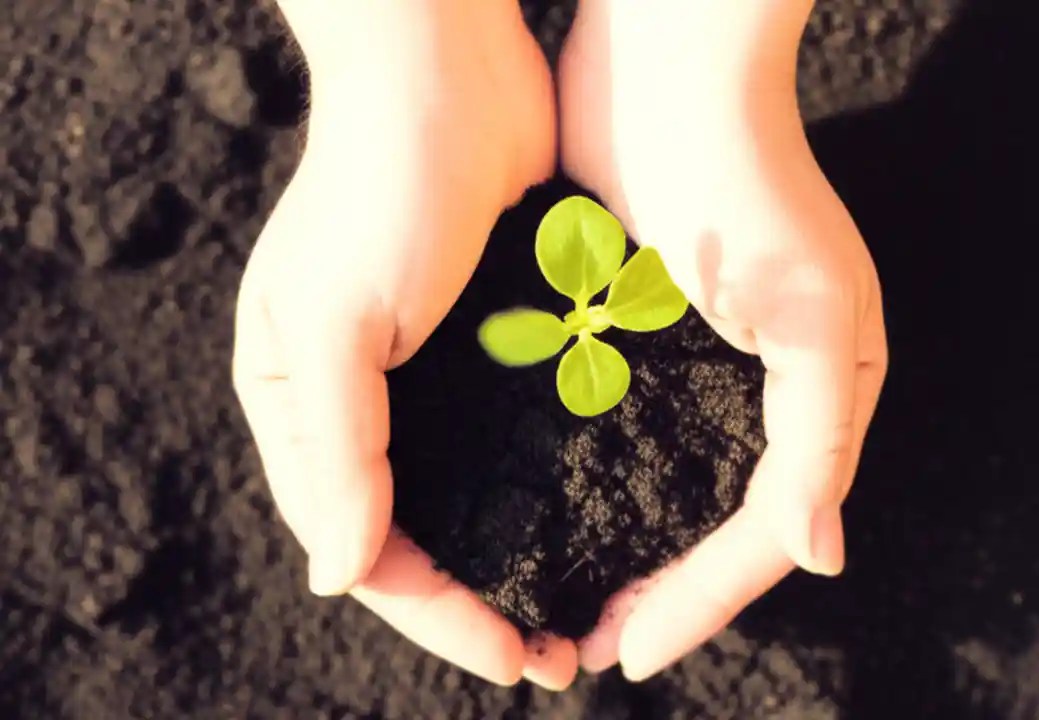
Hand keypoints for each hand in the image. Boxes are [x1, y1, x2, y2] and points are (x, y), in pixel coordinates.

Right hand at [232, 2, 576, 689]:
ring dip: (519, 562)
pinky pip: (509, 446)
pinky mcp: (487, 350)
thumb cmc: (380, 185)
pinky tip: (594, 523)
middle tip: (557, 660)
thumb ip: (333, 449)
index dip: (437, 617)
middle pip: (417, 542)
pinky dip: (543, 495)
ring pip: (468, 504)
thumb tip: (337, 578)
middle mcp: (360, 409)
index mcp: (304, 410)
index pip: (367, 550)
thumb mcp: (336, 316)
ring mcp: (427, 381)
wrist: (450, 74)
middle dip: (480, 608)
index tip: (515, 658)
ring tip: (577, 614)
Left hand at [558, 0, 888, 678]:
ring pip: (661, 489)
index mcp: (817, 396)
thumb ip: (819, 443)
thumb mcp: (817, 318)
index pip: (762, 535)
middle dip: (659, 593)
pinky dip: (588, 484)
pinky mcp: (633, 334)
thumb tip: (823, 559)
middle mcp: (760, 391)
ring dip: (618, 549)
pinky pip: (616, 434)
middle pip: (712, 526)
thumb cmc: (747, 184)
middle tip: (587, 647)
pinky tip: (543, 514)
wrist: (668, 66)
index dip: (702, 602)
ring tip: (564, 603)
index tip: (627, 652)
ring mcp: (694, 367)